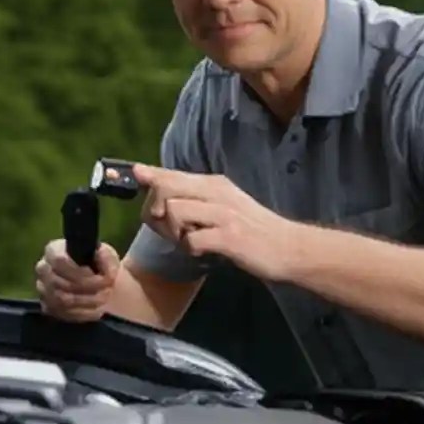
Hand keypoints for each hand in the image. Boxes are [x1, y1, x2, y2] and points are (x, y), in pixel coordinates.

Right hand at [34, 239, 120, 322]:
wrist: (94, 279)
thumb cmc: (96, 263)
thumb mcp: (105, 255)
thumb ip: (106, 258)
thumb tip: (104, 269)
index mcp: (53, 250)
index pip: (58, 261)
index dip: (79, 272)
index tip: (100, 277)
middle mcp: (43, 268)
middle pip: (60, 283)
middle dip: (87, 289)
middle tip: (107, 290)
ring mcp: (43, 289)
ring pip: (62, 300)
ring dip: (87, 301)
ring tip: (104, 299)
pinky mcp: (47, 306)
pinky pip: (63, 314)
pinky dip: (83, 314)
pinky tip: (97, 310)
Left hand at [132, 163, 302, 281]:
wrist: (290, 248)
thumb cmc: (252, 231)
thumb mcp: (222, 207)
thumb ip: (193, 203)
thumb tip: (156, 204)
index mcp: (214, 184)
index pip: (173, 174)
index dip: (150, 174)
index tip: (134, 172)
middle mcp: (217, 192)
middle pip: (167, 187)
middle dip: (158, 210)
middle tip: (170, 229)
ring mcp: (223, 213)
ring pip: (175, 211)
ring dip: (175, 232)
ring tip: (193, 241)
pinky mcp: (229, 237)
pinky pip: (191, 241)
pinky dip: (192, 250)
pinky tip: (205, 252)